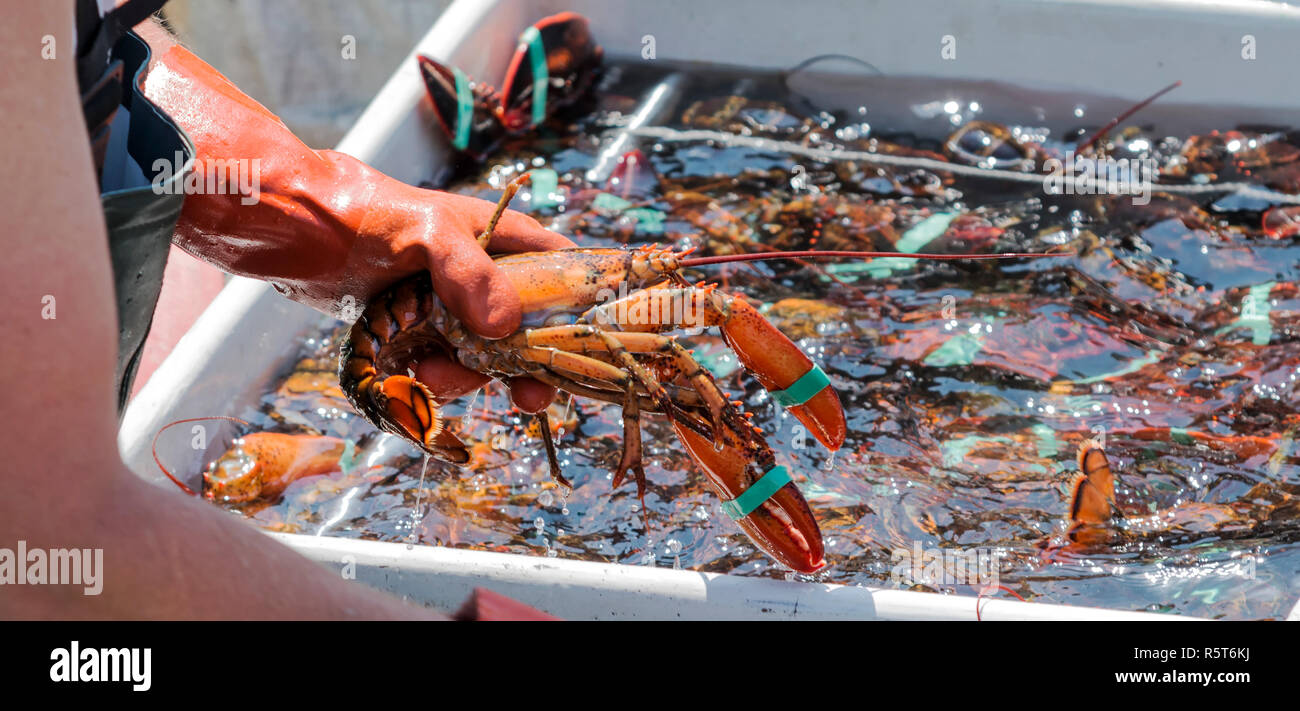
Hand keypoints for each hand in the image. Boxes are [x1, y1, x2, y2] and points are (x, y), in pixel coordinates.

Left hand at [383, 185, 575, 412]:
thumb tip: (504, 327)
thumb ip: (470, 273)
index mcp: (506, 240)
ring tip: (430, 377)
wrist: (303, 233)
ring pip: (489, 357)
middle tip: (529, 399)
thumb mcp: (428, 233)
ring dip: (468, 378)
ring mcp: (460, 307)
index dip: (586, 309)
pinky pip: (451, 367)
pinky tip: (415, 376)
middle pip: (534, 329)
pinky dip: (439, 380)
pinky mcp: (428, 332)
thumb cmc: (370, 214)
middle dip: (529, 366)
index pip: (567, 270)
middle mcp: (490, 276)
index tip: (586, 350)